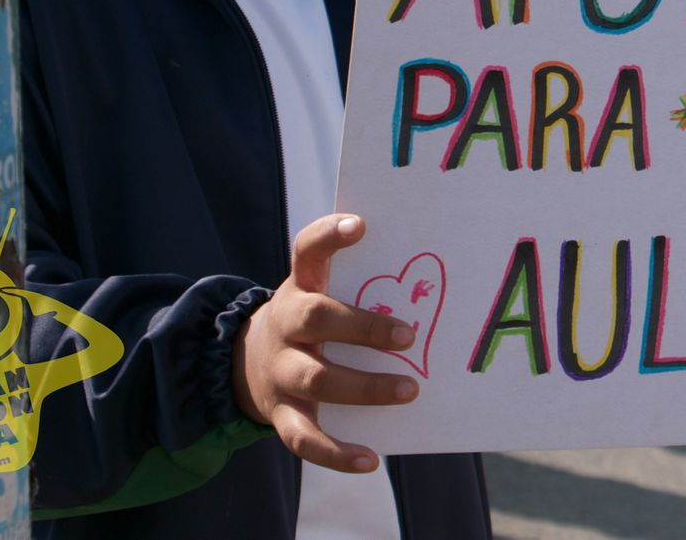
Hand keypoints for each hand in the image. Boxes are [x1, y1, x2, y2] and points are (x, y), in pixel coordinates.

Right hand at [233, 214, 417, 472]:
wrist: (249, 362)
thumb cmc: (313, 319)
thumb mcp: (323, 291)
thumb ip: (364, 283)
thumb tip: (437, 273)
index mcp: (301, 286)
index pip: (307, 249)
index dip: (329, 235)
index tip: (360, 225)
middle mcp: (286, 323)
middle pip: (316, 318)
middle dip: (363, 327)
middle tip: (409, 335)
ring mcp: (280, 371)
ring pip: (316, 380)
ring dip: (365, 387)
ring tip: (410, 390)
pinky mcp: (281, 414)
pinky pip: (304, 439)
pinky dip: (337, 453)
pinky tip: (371, 459)